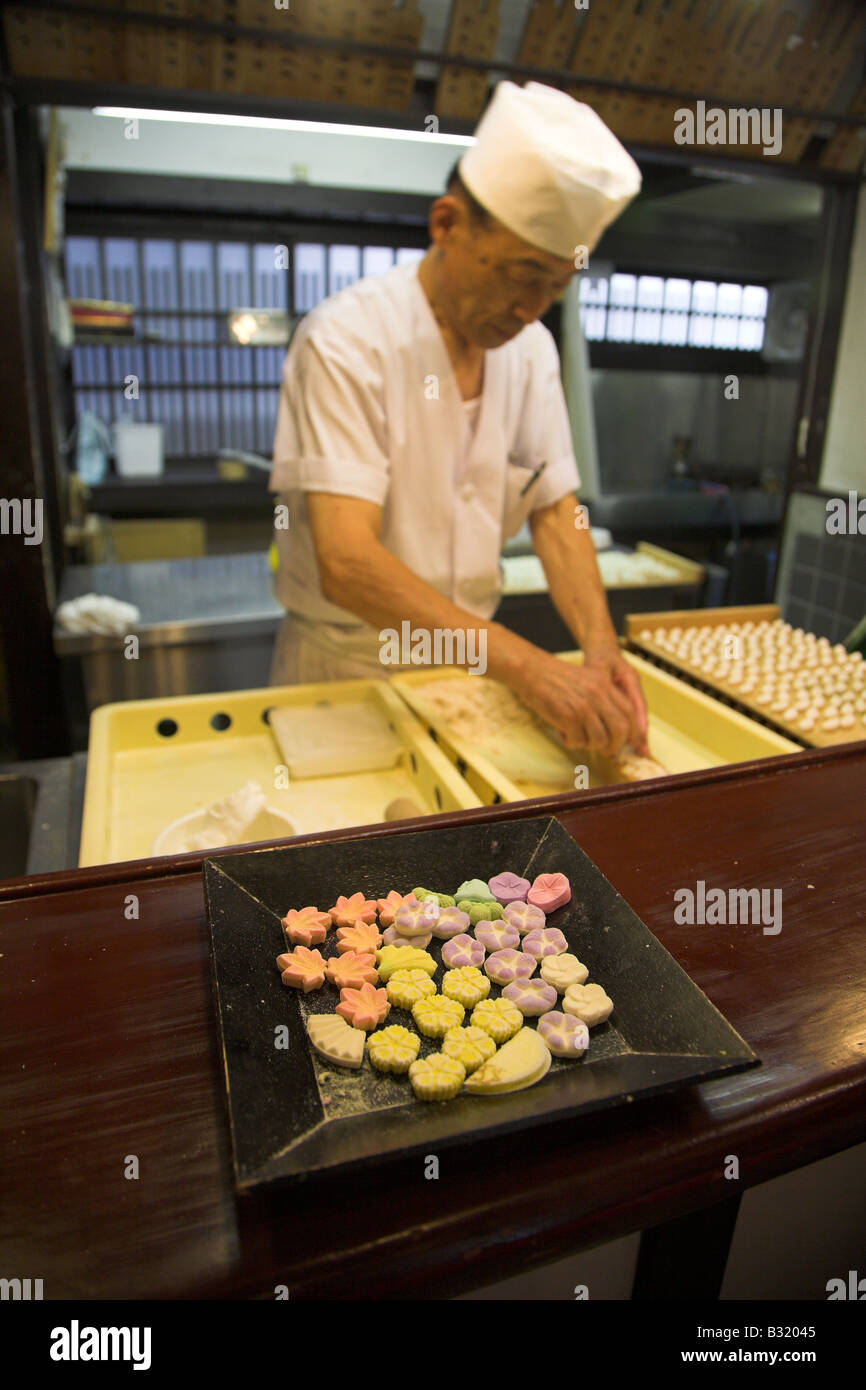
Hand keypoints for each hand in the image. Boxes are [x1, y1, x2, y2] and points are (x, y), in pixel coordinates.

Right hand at [511, 649, 646, 756]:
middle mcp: (597, 694)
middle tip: (608, 751)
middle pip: (620, 729)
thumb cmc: (556, 677)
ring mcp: (583, 705)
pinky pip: (578, 741)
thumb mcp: (587, 679)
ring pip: (599, 739)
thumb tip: (617, 727)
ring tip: (578, 738)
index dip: (634, 732)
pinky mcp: (567, 715)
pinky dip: (572, 742)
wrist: (531, 669)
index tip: (633, 744)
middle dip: (616, 746)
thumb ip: (603, 697)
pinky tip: (564, 734)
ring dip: (590, 745)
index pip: (630, 712)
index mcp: (604, 684)